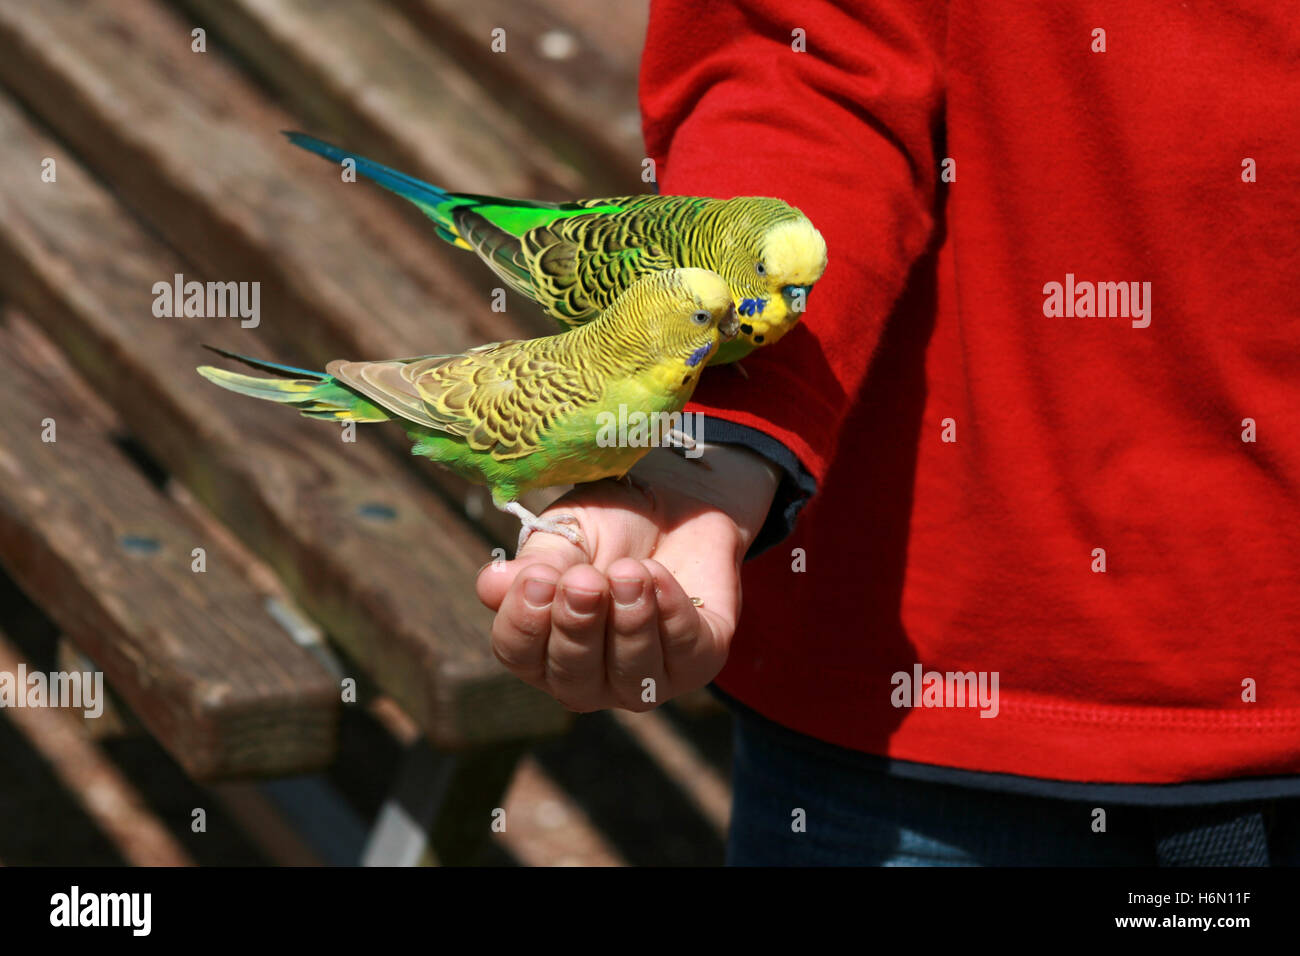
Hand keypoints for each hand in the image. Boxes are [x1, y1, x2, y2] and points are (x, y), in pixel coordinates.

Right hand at [476, 444, 778, 711]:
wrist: (676, 500)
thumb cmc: (610, 524)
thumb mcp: (567, 533)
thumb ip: (537, 563)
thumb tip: (488, 585)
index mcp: (543, 646)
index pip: (519, 654)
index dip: (524, 622)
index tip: (537, 580)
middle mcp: (591, 676)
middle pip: (573, 677)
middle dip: (578, 627)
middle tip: (585, 579)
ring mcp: (646, 677)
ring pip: (632, 676)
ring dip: (629, 624)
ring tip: (629, 572)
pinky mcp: (699, 660)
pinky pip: (685, 651)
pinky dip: (670, 612)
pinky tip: (658, 574)